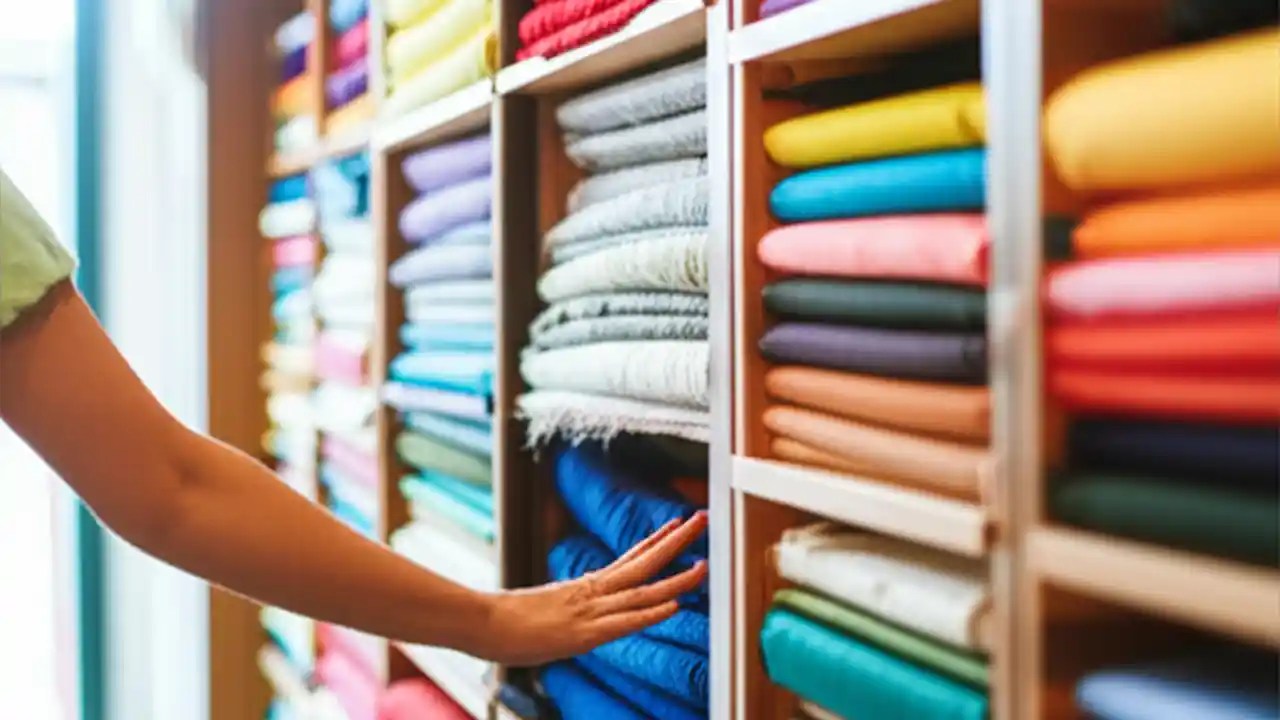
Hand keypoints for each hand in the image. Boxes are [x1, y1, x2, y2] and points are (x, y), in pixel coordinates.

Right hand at [471, 511, 708, 665]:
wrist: (479, 622)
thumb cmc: (505, 620)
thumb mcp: (545, 608)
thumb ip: (567, 606)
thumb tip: (576, 610)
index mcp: (584, 586)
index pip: (628, 558)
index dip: (656, 541)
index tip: (678, 524)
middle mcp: (591, 592)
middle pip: (643, 562)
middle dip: (677, 543)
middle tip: (704, 520)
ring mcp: (589, 611)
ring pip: (641, 590)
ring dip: (676, 578)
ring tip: (705, 565)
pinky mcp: (583, 634)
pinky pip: (623, 622)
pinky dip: (651, 614)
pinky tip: (675, 606)